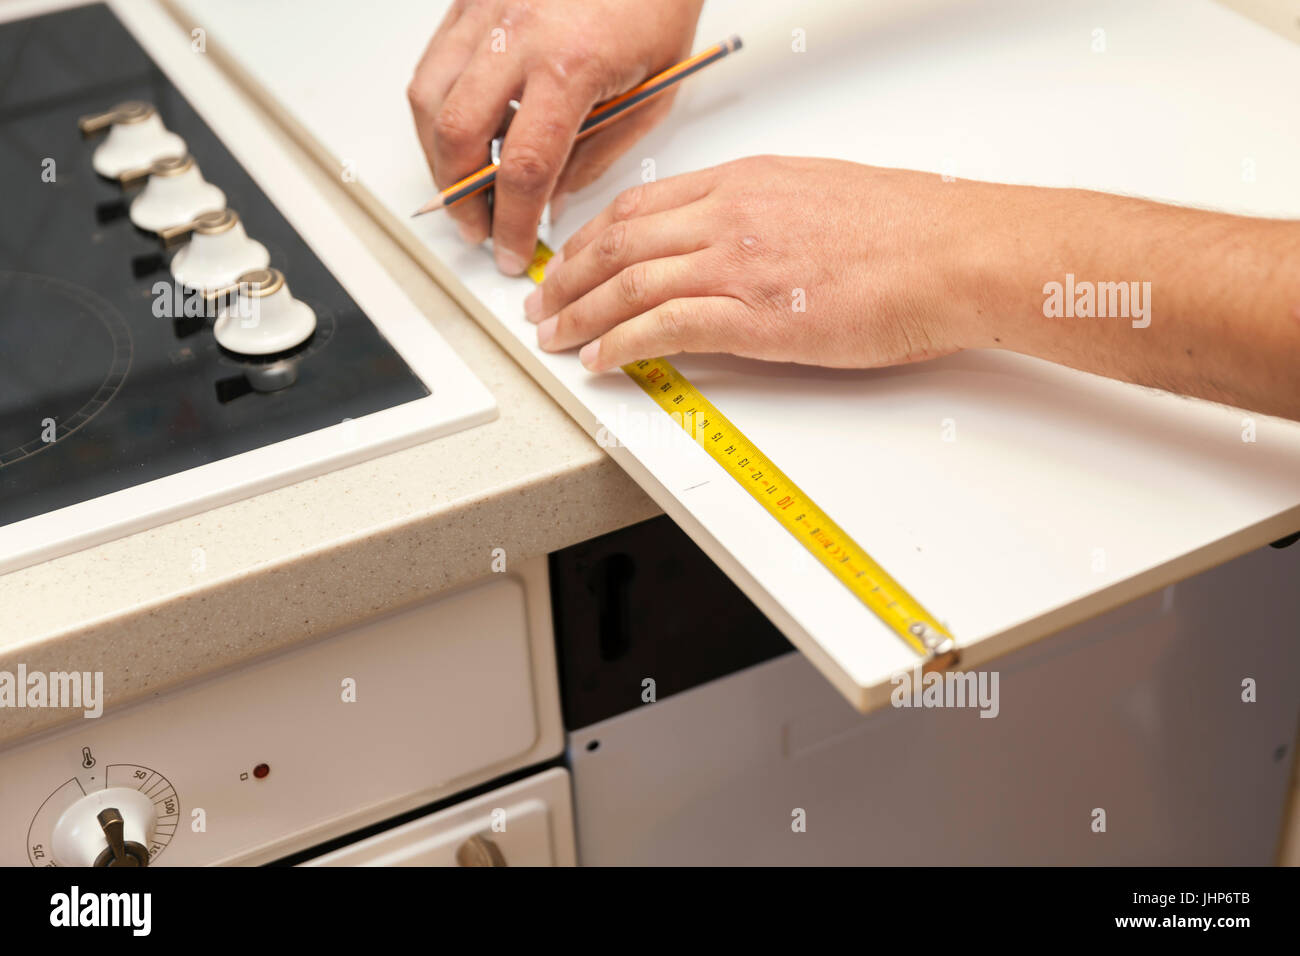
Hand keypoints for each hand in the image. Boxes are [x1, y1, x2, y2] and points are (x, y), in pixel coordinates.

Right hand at [407, 0, 704, 274]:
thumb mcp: (651, 95)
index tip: (513, 250)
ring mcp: (487, 8)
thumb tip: (552, 203)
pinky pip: (433, 62)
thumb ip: (596, 155)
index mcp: (571, 65)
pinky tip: (464, 132)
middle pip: (457, 136)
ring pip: (428, 98)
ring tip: (464, 186)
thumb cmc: (658, 2)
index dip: (512, 223)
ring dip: (437, 155)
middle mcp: (518, 32)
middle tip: (479, 227)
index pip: (524, 169)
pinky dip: (437, 107)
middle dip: (461, 198)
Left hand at [524, 155, 992, 370]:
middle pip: (619, 242)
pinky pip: (663, 328)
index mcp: (745, 182)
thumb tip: (739, 248)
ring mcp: (739, 264)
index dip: (592, 237)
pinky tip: (600, 360)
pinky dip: (621, 344)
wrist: (958, 252)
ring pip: (629, 283)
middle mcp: (730, 215)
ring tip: (554, 338)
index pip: (642, 205)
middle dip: (567, 276)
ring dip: (579, 313)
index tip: (571, 259)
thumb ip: (766, 219)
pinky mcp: (756, 316)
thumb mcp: (822, 198)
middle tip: (541, 303)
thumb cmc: (912, 229)